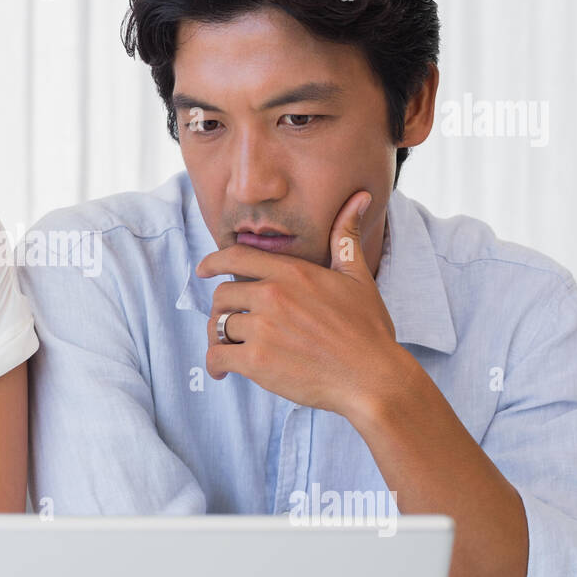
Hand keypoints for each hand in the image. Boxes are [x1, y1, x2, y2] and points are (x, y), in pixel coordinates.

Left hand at [196, 190, 398, 415]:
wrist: (373, 379)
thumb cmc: (368, 331)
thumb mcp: (358, 278)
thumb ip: (345, 239)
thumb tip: (360, 198)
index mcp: (292, 273)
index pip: (236, 257)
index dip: (213, 262)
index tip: (202, 270)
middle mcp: (273, 296)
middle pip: (222, 295)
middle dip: (222, 310)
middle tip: (230, 325)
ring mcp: (263, 329)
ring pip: (218, 326)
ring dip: (220, 338)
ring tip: (229, 349)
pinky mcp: (257, 362)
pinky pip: (217, 356)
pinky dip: (216, 364)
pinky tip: (223, 371)